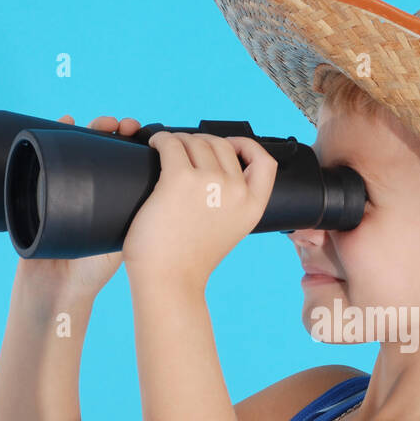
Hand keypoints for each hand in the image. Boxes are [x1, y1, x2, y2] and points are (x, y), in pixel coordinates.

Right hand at [15, 114, 140, 296]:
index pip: (130, 162)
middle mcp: (94, 190)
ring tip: (104, 122)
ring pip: (82, 147)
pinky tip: (67, 119)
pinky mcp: (44, 186)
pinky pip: (52, 153)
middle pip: (107, 149)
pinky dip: (59, 133)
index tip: (149, 136)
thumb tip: (166, 197)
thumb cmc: (90, 272)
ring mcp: (69, 187)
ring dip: (93, 128)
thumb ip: (138, 225)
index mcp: (117, 200)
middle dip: (117, 132)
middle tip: (127, 126)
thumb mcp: (122, 244)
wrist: (55, 288)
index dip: (138, 146)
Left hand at [121, 131, 277, 291]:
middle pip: (222, 145)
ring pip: (195, 141)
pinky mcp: (179, 179)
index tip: (229, 146)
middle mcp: (236, 191)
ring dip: (179, 140)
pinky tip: (155, 144)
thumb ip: (234, 203)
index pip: (265, 161)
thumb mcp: (230, 229)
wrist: (170, 280)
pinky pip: (171, 144)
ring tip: (166, 149)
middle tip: (184, 152)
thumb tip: (218, 169)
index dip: (247, 146)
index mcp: (253, 205)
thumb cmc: (190, 258)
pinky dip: (161, 139)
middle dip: (202, 143)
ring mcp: (210, 182)